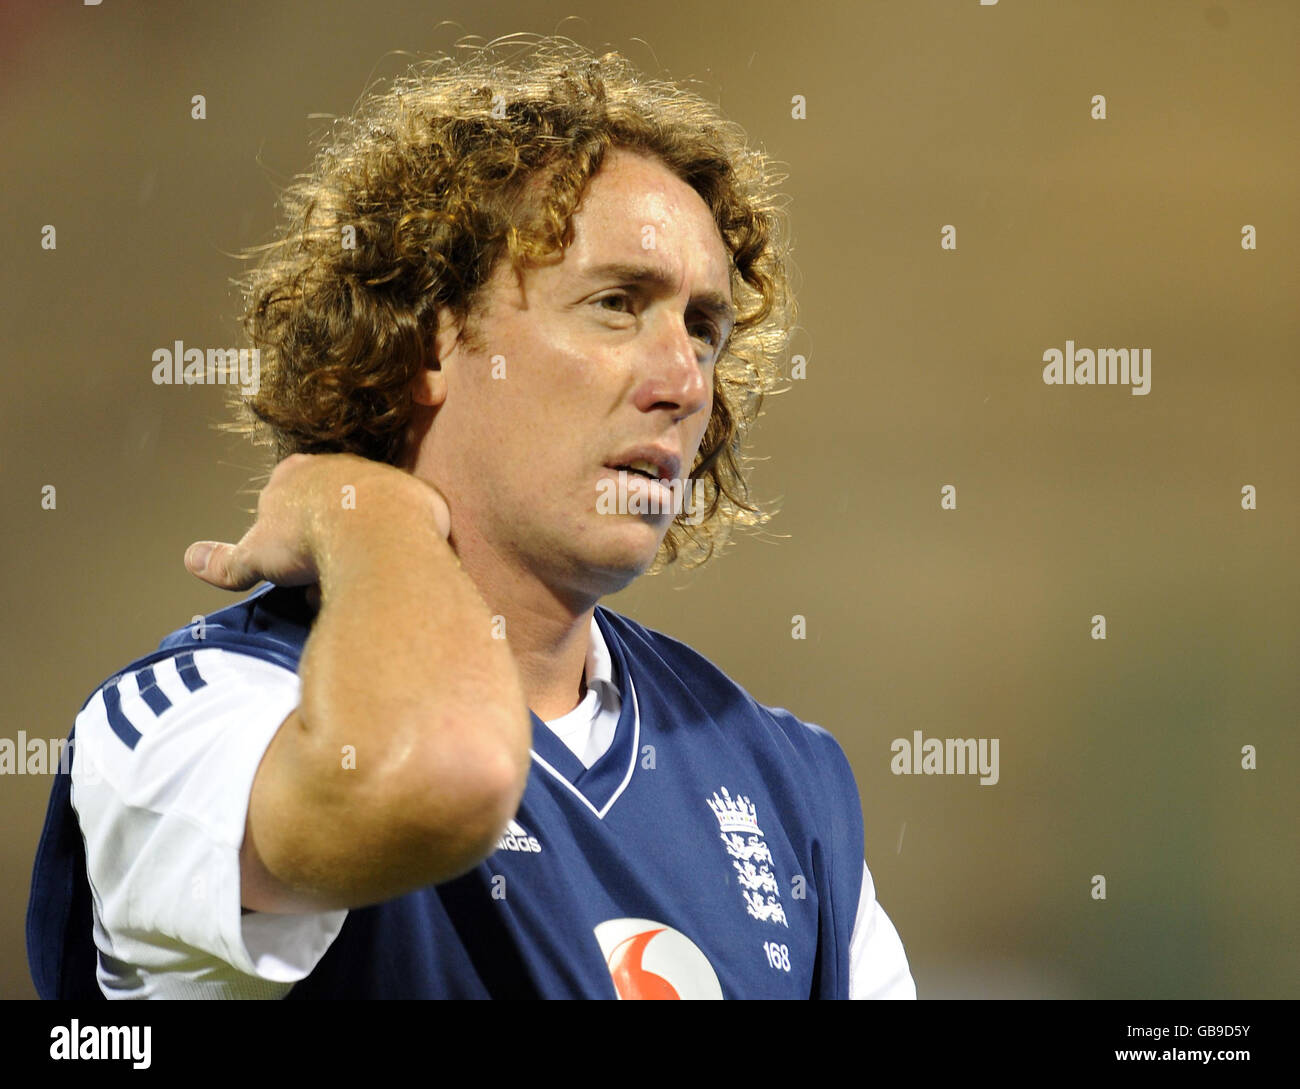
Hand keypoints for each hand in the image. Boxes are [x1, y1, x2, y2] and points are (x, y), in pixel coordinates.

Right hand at [184, 453, 451, 592]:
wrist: (375, 532)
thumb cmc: (311, 538)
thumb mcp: (255, 555)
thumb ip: (225, 560)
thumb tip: (191, 560)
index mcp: (296, 472)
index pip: (285, 498)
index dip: (287, 536)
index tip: (294, 563)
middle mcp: (340, 467)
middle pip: (328, 511)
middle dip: (326, 545)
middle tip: (327, 578)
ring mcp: (381, 479)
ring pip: (367, 520)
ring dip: (362, 549)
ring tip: (359, 580)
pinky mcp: (418, 497)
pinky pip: (404, 526)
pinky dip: (397, 548)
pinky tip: (393, 572)